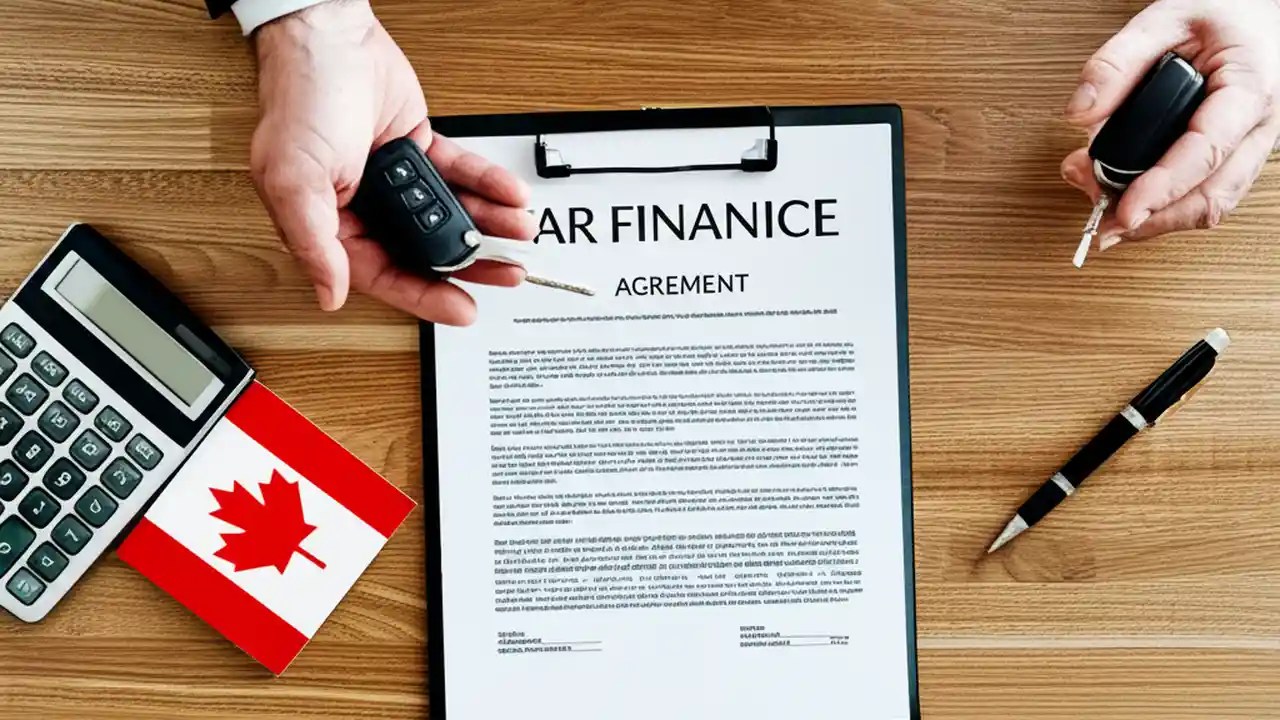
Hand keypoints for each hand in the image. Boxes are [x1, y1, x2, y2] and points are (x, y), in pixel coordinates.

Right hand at [248, 0, 535, 324]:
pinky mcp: (421, 148)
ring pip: (448, 214)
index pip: (382, 274)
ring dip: (487, 225)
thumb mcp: (295, 180)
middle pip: (424, 250)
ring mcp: (396, 178)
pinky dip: (487, 185)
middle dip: (468, 264)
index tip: (461, 309)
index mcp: (328, 222)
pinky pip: (461, 175)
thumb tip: (330, 294)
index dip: (423, 296)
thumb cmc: (301, 99)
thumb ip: (313, 242)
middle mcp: (364, 205)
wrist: (330, 35)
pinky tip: (510, 197)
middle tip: (507, 274)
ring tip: (519, 233)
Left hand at [1060, 0, 1279, 249]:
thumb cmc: (1223, 13)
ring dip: (1155, 219)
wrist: (1260, 15)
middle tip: (1101, 222)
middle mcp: (1260, 127)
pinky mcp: (1236, 158)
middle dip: (1153, 218)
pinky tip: (1128, 201)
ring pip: (1210, 205)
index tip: (1126, 209)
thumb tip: (1079, 111)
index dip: (1164, 187)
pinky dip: (1165, 207)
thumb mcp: (1166, 18)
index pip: (1207, 151)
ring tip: (1104, 210)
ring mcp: (1252, 147)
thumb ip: (1117, 61)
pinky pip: (1205, 196)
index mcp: (1248, 89)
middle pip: (1212, 196)